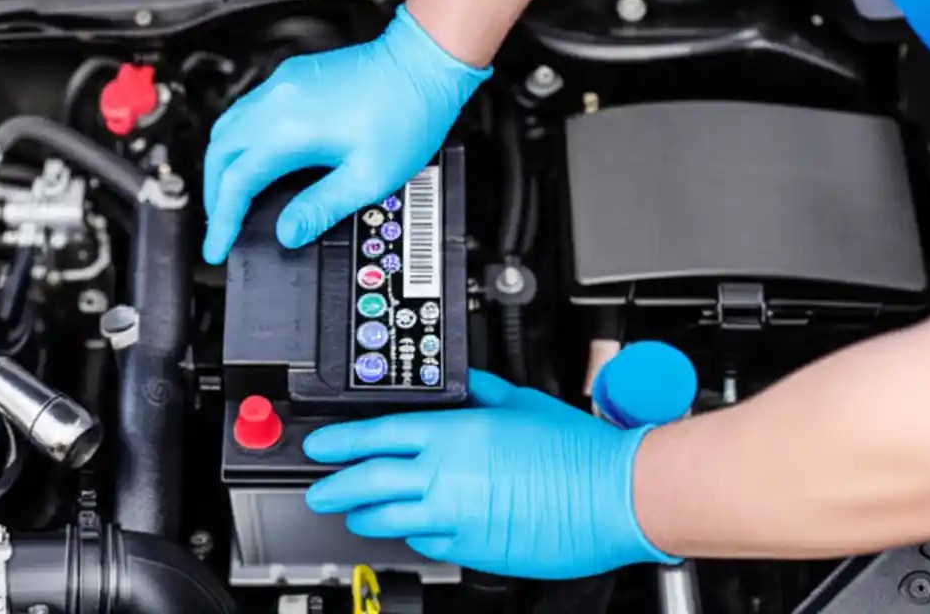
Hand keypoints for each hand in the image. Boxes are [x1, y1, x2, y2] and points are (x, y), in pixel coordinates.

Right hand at [201, 5, 491, 263]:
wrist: (424, 62)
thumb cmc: (407, 112)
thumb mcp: (368, 177)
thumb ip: (321, 208)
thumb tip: (289, 231)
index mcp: (289, 128)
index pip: (237, 182)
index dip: (224, 219)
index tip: (219, 245)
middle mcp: (278, 100)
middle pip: (221, 152)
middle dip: (216, 194)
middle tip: (224, 225)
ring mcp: (283, 84)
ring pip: (229, 127)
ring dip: (225, 165)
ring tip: (234, 197)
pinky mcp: (293, 77)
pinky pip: (249, 111)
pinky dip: (241, 141)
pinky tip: (256, 159)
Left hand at [302, 370, 680, 579]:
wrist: (611, 495)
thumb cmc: (576, 450)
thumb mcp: (522, 403)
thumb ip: (481, 390)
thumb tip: (462, 381)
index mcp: (454, 432)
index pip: (377, 434)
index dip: (339, 441)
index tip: (319, 445)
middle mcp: (446, 473)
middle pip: (368, 480)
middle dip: (333, 486)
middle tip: (318, 489)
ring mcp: (455, 514)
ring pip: (387, 517)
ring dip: (363, 514)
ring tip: (353, 512)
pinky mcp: (471, 547)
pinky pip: (424, 540)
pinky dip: (409, 532)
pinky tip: (409, 527)